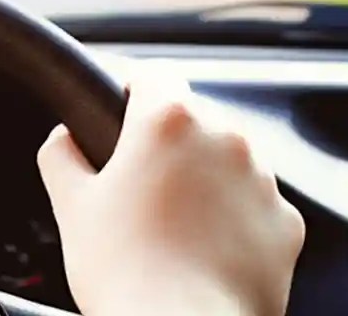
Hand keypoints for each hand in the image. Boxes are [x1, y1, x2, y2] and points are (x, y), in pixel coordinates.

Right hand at [37, 76, 303, 315]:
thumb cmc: (124, 271)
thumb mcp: (72, 204)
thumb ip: (61, 154)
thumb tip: (63, 138)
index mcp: (169, 120)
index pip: (150, 75)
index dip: (129, 88)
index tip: (116, 107)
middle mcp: (225, 138)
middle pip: (192, 119)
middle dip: (166, 143)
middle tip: (136, 184)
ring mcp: (262, 180)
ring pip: (228, 160)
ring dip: (203, 178)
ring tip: (170, 224)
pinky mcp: (286, 223)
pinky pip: (255, 205)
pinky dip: (234, 217)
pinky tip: (204, 248)